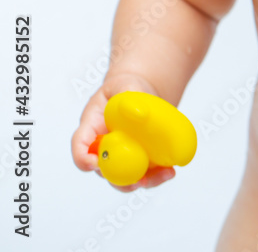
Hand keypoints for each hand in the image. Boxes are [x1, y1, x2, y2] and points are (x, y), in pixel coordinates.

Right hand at [71, 75, 175, 190]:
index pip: (80, 146)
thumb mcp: (125, 85)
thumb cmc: (125, 88)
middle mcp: (103, 148)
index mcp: (92, 127)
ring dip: (143, 181)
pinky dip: (156, 175)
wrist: (139, 93)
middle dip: (120, 179)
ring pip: (125, 179)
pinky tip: (169, 170)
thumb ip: (128, 95)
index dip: (83, 159)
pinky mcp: (137, 161)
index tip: (96, 163)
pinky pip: (143, 175)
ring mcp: (120, 157)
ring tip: (165, 173)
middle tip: (139, 179)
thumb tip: (139, 113)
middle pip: (104, 171)